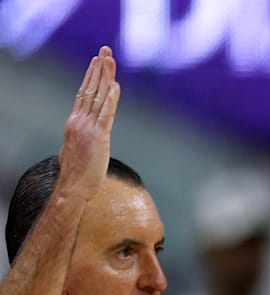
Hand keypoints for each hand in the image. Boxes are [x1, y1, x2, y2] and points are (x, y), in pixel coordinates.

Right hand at [57, 45, 119, 202]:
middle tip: (105, 50)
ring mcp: (88, 128)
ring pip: (98, 97)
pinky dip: (112, 99)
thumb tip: (88, 135)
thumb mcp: (79, 148)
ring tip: (110, 59)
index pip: (84, 93)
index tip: (96, 61)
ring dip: (105, 77)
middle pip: (91, 89)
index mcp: (75, 122)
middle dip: (99, 69)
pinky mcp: (99, 138)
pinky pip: (106, 115)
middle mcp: (79, 121)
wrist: (73, 187)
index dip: (91, 76)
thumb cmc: (78, 173)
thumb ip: (84, 137)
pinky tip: (116, 86)